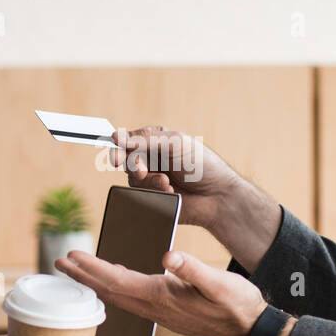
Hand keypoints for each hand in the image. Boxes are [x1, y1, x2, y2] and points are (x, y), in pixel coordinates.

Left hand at [55, 249, 266, 335]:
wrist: (250, 332)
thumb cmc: (238, 306)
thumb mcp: (219, 282)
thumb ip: (193, 268)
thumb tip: (167, 255)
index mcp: (161, 297)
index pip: (116, 282)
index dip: (91, 269)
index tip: (70, 257)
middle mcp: (155, 307)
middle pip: (109, 291)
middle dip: (83, 276)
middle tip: (60, 262)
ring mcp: (160, 312)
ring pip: (118, 296)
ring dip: (95, 283)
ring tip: (77, 270)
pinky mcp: (167, 312)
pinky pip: (131, 299)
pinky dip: (114, 288)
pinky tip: (113, 281)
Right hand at [107, 126, 241, 232]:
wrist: (218, 196)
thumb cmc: (203, 165)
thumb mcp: (176, 143)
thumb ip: (146, 139)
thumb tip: (118, 137)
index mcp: (156, 142)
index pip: (130, 139)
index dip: (120, 142)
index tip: (117, 145)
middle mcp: (151, 160)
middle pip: (125, 160)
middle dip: (130, 164)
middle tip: (140, 170)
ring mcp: (151, 180)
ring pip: (132, 179)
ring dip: (148, 180)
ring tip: (167, 182)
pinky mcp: (153, 199)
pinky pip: (140, 196)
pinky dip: (154, 192)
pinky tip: (170, 191)